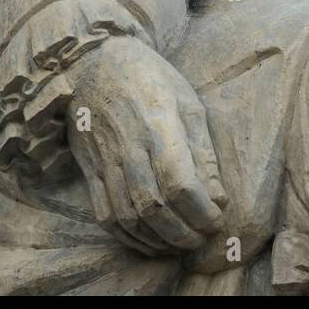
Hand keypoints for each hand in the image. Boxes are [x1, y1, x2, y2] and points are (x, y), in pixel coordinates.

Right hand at [66, 36, 226, 255]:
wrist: (91, 64)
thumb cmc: (149, 79)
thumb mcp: (188, 103)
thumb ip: (204, 153)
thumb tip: (218, 199)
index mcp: (158, 124)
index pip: (179, 182)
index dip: (201, 211)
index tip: (218, 220)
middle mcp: (129, 147)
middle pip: (153, 207)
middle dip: (183, 233)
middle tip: (202, 238)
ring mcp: (105, 161)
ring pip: (129, 217)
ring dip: (158, 240)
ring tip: (181, 244)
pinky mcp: (90, 170)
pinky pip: (106, 215)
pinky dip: (129, 237)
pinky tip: (150, 241)